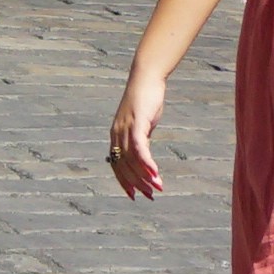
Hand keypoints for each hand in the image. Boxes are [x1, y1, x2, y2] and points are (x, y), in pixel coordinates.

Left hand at [107, 78, 172, 197]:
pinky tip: (155, 173)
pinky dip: (146, 162)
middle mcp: (117, 134)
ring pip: (132, 160)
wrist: (146, 78)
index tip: (134, 195)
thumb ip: (140, 139)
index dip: (124, 181)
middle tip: (150, 195)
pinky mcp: (136, 123)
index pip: (117, 164)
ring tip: (158, 187)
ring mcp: (125, 128)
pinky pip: (140, 148)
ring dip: (146, 176)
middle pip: (124, 166)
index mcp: (116, 136)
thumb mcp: (141, 124)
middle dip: (137, 183)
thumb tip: (143, 155)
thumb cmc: (145, 100)